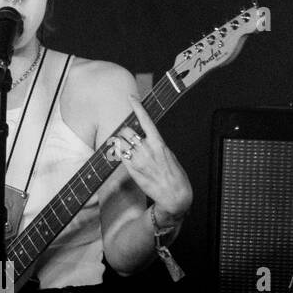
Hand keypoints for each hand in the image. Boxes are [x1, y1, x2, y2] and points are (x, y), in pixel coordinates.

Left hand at [111, 96, 192, 219]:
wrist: (174, 195)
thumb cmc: (175, 176)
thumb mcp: (169, 155)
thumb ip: (156, 145)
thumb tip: (146, 138)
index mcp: (159, 143)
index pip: (146, 120)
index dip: (137, 107)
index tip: (131, 97)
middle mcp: (147, 149)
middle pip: (127, 131)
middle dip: (124, 132)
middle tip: (127, 138)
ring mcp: (138, 159)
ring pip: (120, 142)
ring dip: (119, 142)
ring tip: (124, 148)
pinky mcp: (131, 169)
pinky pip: (119, 155)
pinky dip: (118, 153)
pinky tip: (122, 156)